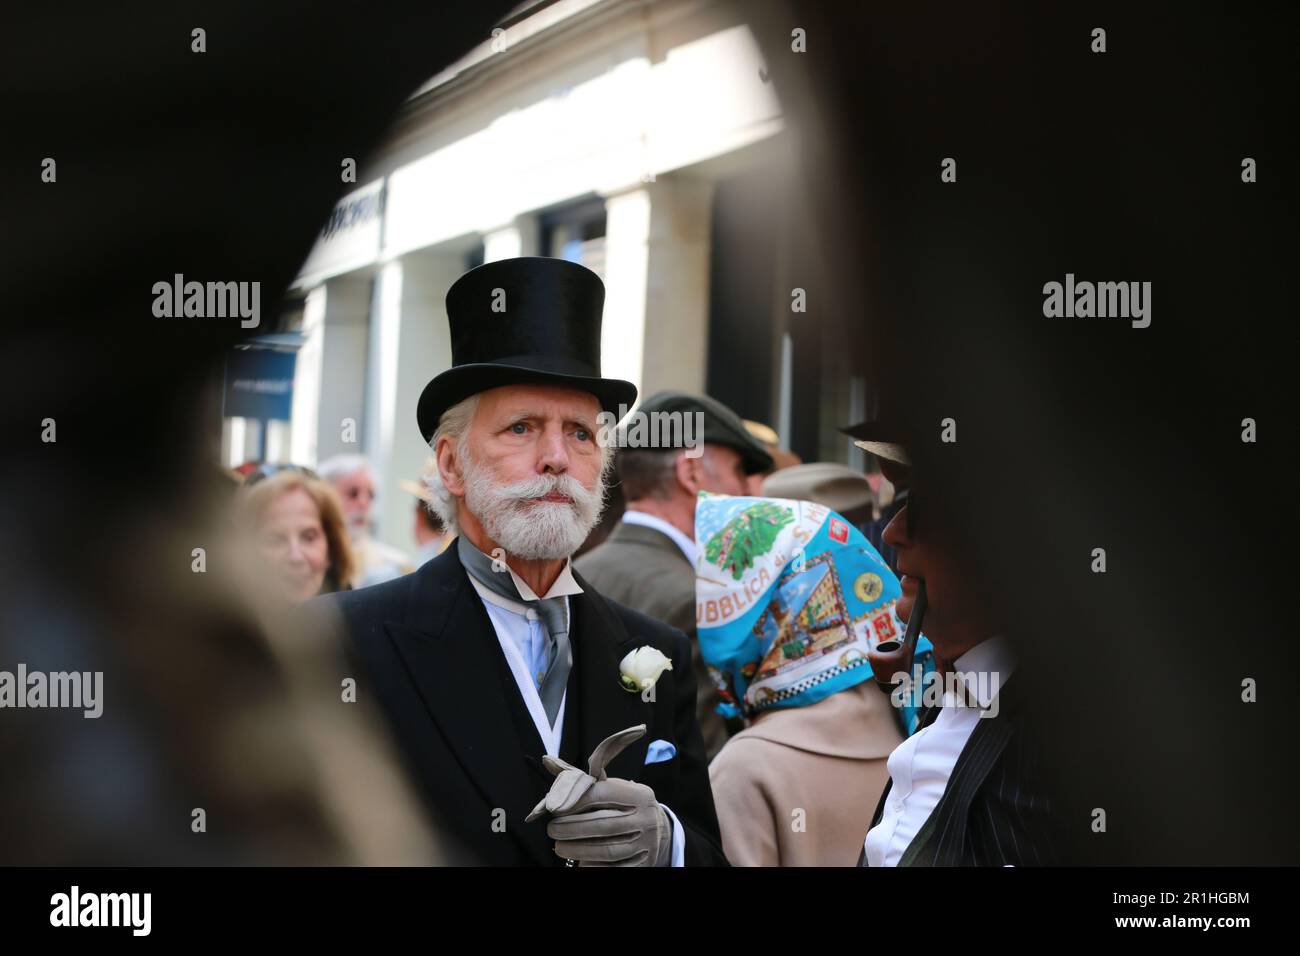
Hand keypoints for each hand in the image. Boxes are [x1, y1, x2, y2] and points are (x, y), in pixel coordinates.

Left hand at [525, 724, 672, 866]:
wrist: (657, 831)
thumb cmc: (625, 805)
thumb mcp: (614, 788)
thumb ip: (583, 779)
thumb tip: (548, 761)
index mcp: (640, 795)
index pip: (602, 794)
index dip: (576, 800)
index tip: (555, 807)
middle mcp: (646, 819)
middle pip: (604, 824)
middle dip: (572, 828)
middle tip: (552, 829)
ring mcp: (646, 844)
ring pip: (607, 850)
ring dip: (578, 849)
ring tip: (559, 846)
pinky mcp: (643, 864)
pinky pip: (613, 868)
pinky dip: (592, 865)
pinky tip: (578, 861)